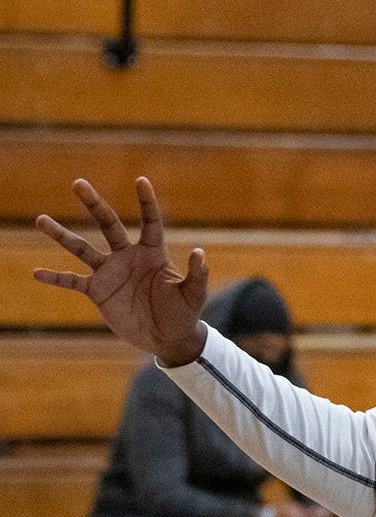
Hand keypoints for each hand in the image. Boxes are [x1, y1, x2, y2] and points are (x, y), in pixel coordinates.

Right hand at [34, 178, 209, 365]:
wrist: (166, 337)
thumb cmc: (184, 312)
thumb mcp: (194, 293)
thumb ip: (197, 273)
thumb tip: (198, 251)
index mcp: (153, 252)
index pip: (150, 221)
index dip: (146, 202)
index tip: (140, 180)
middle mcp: (129, 256)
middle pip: (108, 224)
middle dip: (94, 204)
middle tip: (78, 182)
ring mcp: (110, 273)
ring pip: (83, 248)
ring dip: (62, 235)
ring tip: (41, 219)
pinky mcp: (98, 292)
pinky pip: (73, 282)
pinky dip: (55, 278)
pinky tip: (36, 272)